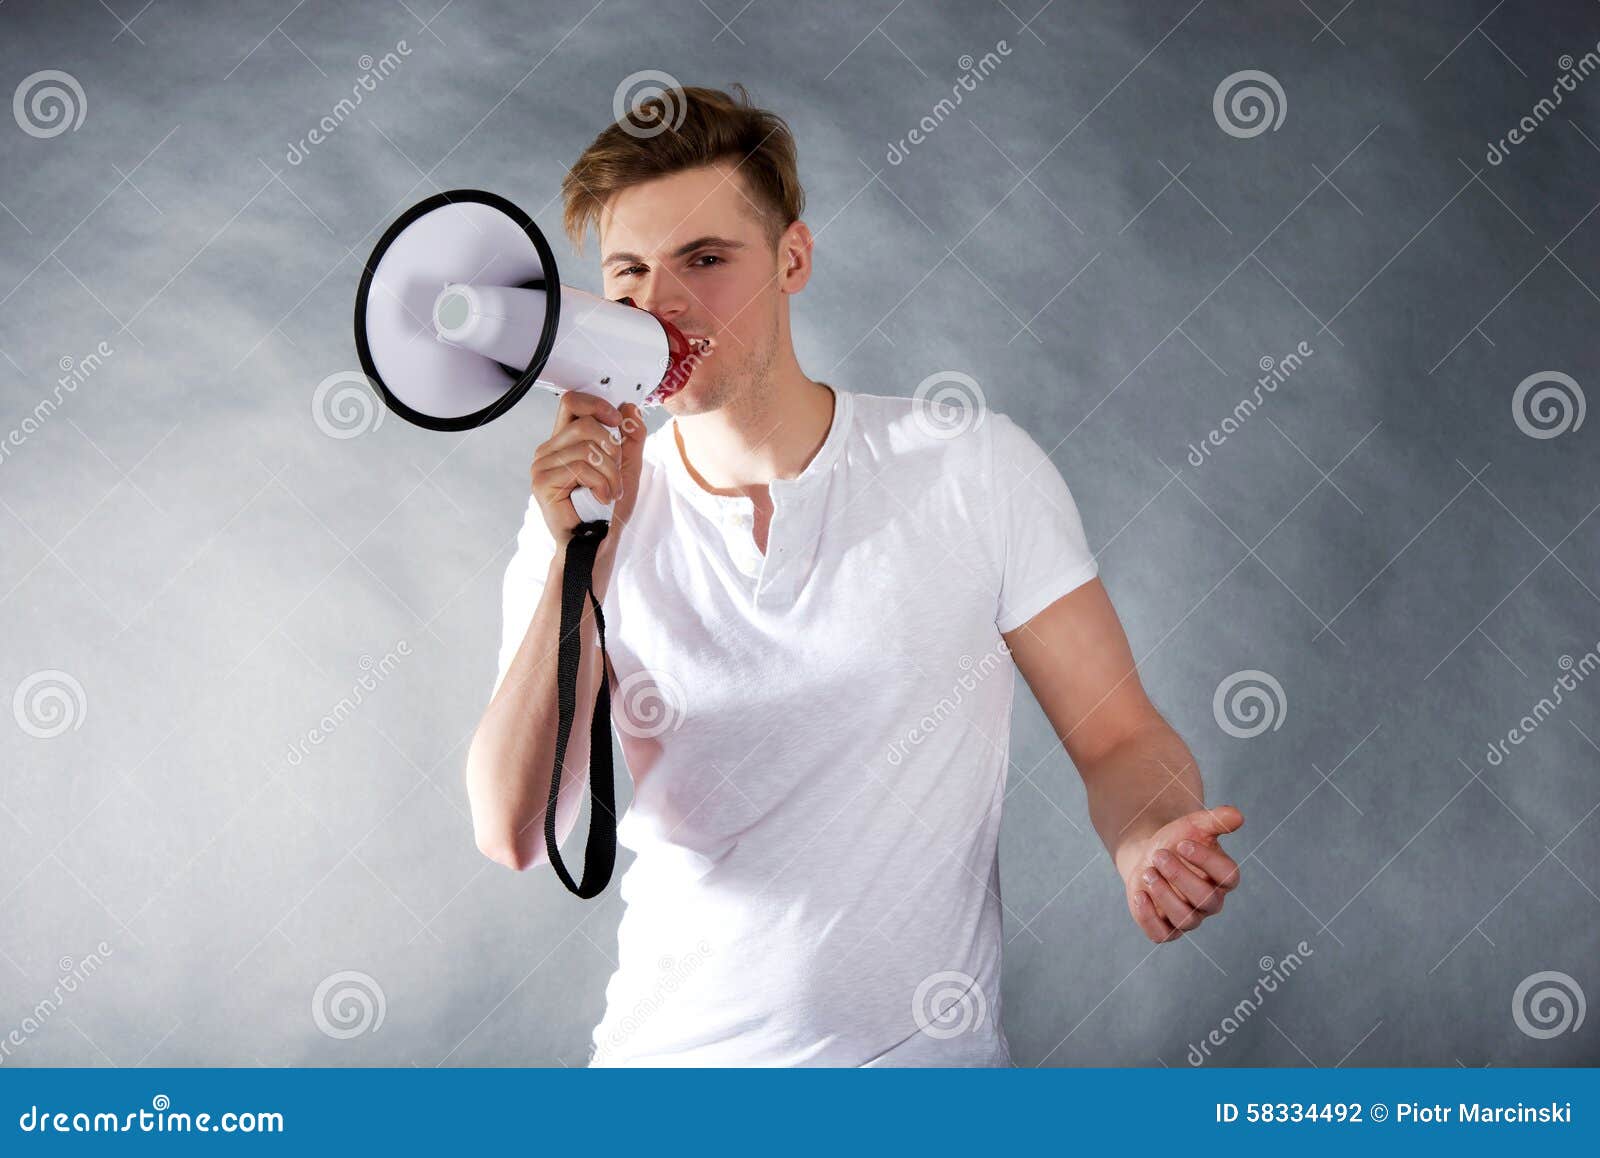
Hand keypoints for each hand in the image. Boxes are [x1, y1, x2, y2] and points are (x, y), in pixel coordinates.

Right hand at [530, 393, 645, 543]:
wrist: (599, 541)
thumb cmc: (608, 509)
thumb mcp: (627, 466)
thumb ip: (631, 436)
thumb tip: (629, 407)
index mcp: (565, 441)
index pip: (572, 402)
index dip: (597, 405)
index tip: (617, 421)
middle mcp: (550, 450)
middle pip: (585, 424)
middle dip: (612, 449)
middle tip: (616, 473)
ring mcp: (542, 466)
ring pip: (586, 448)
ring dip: (610, 473)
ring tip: (610, 491)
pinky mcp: (542, 482)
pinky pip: (580, 468)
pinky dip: (601, 484)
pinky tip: (601, 498)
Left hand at [1119, 805, 1242, 942]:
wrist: (1148, 855)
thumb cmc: (1177, 842)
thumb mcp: (1194, 826)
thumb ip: (1216, 820)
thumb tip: (1237, 816)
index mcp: (1223, 878)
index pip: (1228, 876)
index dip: (1206, 860)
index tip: (1182, 843)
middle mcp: (1210, 902)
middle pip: (1206, 899)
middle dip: (1179, 875)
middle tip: (1159, 855)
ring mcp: (1189, 918)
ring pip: (1185, 919)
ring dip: (1163, 893)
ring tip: (1148, 871)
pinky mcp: (1166, 929)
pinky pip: (1161, 935)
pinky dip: (1149, 917)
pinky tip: (1140, 894)